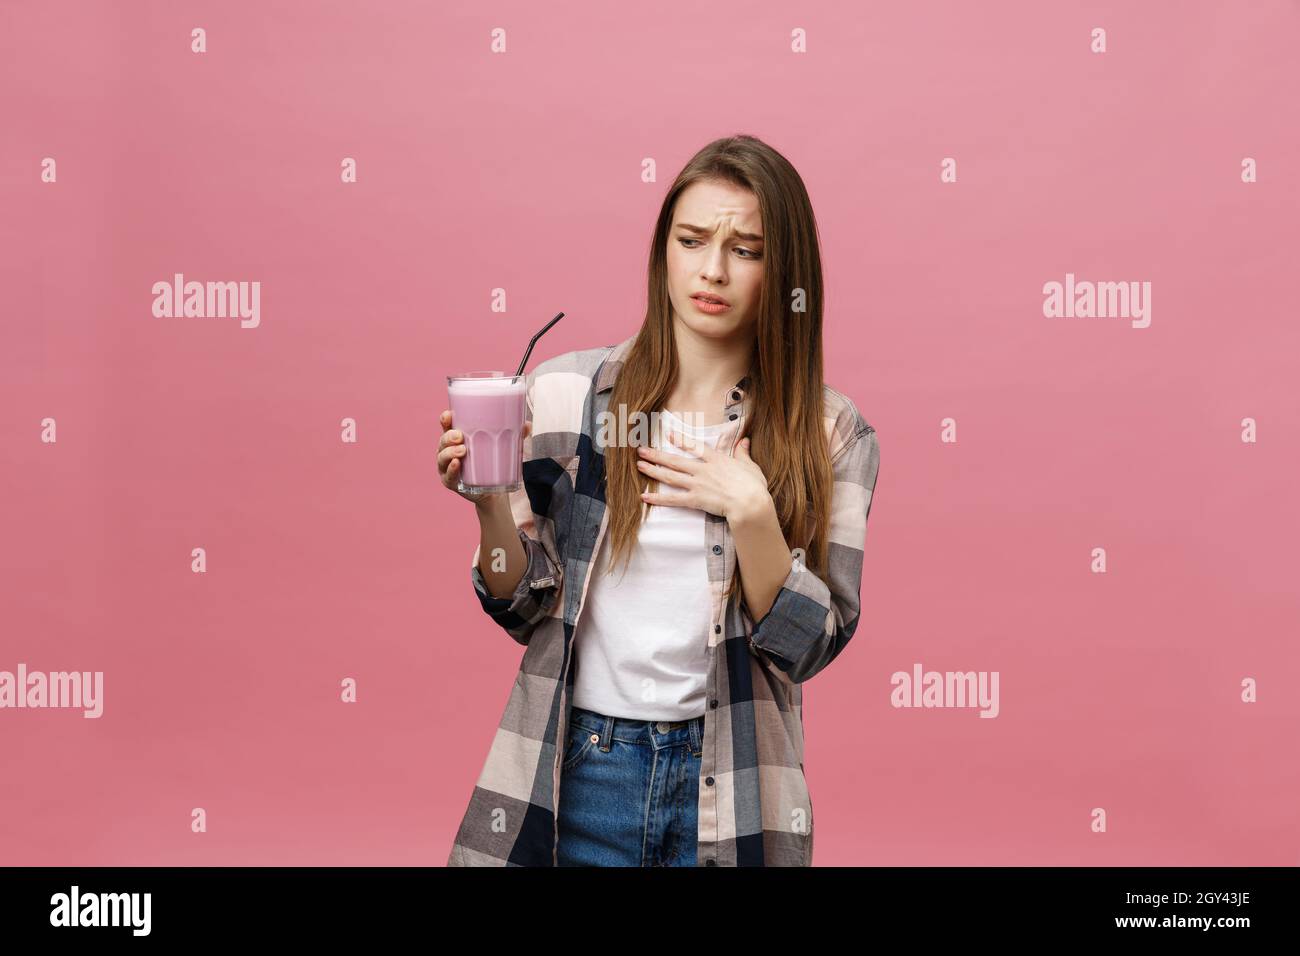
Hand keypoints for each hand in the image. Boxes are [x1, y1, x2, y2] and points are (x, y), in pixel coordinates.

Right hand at [438, 409, 530, 504]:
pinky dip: (451, 469)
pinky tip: (457, 464)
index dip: (445, 420)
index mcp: (457, 440)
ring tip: (462, 450)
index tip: (449, 415)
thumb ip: (515, 436)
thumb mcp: (504, 448)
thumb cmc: (493, 464)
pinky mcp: (451, 482)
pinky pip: (448, 475)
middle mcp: (448, 452)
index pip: (447, 427)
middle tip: (460, 436)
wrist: (493, 491)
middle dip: (448, 436)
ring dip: (449, 452)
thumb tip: (527, 425)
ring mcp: (447, 468)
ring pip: (442, 457)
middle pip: (443, 441)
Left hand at [635, 428, 770, 519]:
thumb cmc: (753, 486)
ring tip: (639, 466)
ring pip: (670, 476)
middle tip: (641, 450)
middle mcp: (703, 470)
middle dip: (656, 454)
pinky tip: (645, 496)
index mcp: (716, 460)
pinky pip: (673, 499)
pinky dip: (658, 498)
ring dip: (653, 471)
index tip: (668, 435)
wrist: (750, 503)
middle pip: (675, 460)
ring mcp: (697, 484)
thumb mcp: (750, 465)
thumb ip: (743, 453)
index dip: (680, 440)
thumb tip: (744, 441)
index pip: (695, 446)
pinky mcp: (696, 500)